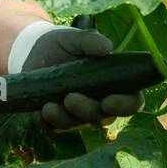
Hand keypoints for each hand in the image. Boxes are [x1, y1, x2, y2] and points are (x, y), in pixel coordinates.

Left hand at [8, 21, 144, 132]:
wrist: (35, 50)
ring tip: (48, 106)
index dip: (125, 106)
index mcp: (113, 84)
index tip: (109, 101)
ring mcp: (76, 113)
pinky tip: (37, 112)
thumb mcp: (75, 38)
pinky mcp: (55, 119)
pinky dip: (45, 123)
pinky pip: (52, 128)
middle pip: (101, 117)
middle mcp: (98, 103)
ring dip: (62, 119)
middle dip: (87, 111)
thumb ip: (90, 40)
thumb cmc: (63, 44)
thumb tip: (107, 47)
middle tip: (70, 98)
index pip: (131, 102)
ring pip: (75, 125)